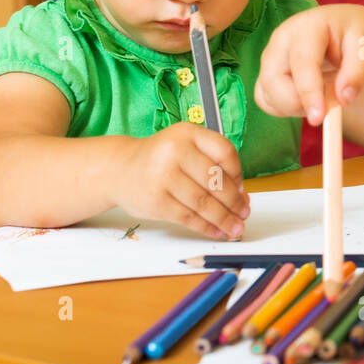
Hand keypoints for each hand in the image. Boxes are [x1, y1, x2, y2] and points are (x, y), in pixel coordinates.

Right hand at [112, 123, 250, 240]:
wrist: (120, 169)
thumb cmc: (160, 159)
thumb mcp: (186, 146)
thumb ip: (213, 164)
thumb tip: (241, 195)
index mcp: (188, 133)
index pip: (225, 152)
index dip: (238, 174)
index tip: (242, 189)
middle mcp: (175, 151)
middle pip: (216, 181)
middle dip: (234, 202)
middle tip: (243, 213)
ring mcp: (163, 176)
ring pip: (203, 202)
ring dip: (223, 219)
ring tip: (234, 228)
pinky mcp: (156, 201)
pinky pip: (188, 217)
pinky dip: (205, 227)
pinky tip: (215, 230)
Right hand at [255, 4, 363, 125]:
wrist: (344, 32)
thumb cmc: (355, 35)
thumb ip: (358, 71)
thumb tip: (344, 97)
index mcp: (307, 26)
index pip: (302, 63)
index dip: (309, 93)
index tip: (318, 118)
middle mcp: (281, 39)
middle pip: (273, 80)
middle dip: (297, 104)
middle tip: (327, 108)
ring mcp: (270, 57)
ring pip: (266, 94)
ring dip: (294, 107)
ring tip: (323, 96)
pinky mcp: (267, 73)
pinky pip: (265, 101)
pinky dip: (285, 109)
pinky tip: (308, 99)